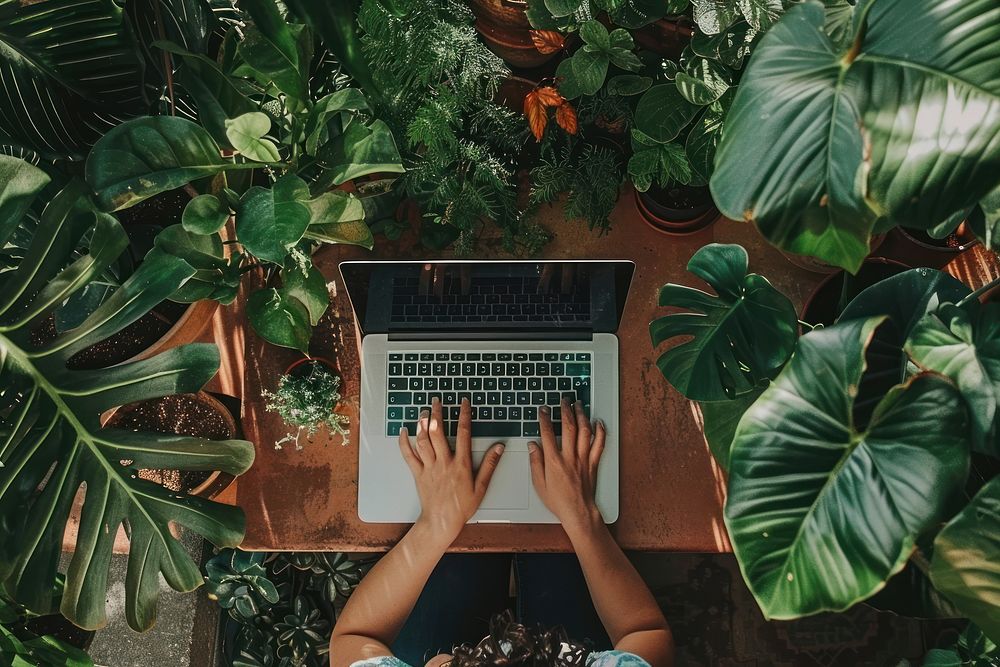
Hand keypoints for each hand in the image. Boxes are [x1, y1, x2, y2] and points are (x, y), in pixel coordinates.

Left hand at [398, 397, 504, 543]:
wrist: (441, 522)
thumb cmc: (462, 507)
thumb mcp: (481, 487)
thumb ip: (490, 465)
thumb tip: (499, 447)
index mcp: (461, 464)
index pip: (463, 433)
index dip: (464, 415)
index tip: (464, 402)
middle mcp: (444, 462)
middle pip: (438, 432)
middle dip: (437, 413)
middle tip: (437, 400)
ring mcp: (429, 467)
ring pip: (423, 440)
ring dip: (422, 424)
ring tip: (424, 411)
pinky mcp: (418, 473)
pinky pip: (408, 455)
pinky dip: (404, 442)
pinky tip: (403, 431)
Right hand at [528, 399, 605, 531]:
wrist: (578, 512)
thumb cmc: (558, 501)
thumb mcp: (539, 484)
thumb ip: (535, 462)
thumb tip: (532, 445)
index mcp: (553, 462)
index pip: (548, 434)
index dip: (545, 419)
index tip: (543, 409)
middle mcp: (569, 457)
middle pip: (568, 427)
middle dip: (565, 410)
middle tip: (564, 400)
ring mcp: (583, 459)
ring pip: (584, 432)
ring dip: (582, 416)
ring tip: (579, 405)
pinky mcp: (593, 463)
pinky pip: (599, 444)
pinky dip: (600, 431)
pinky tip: (597, 422)